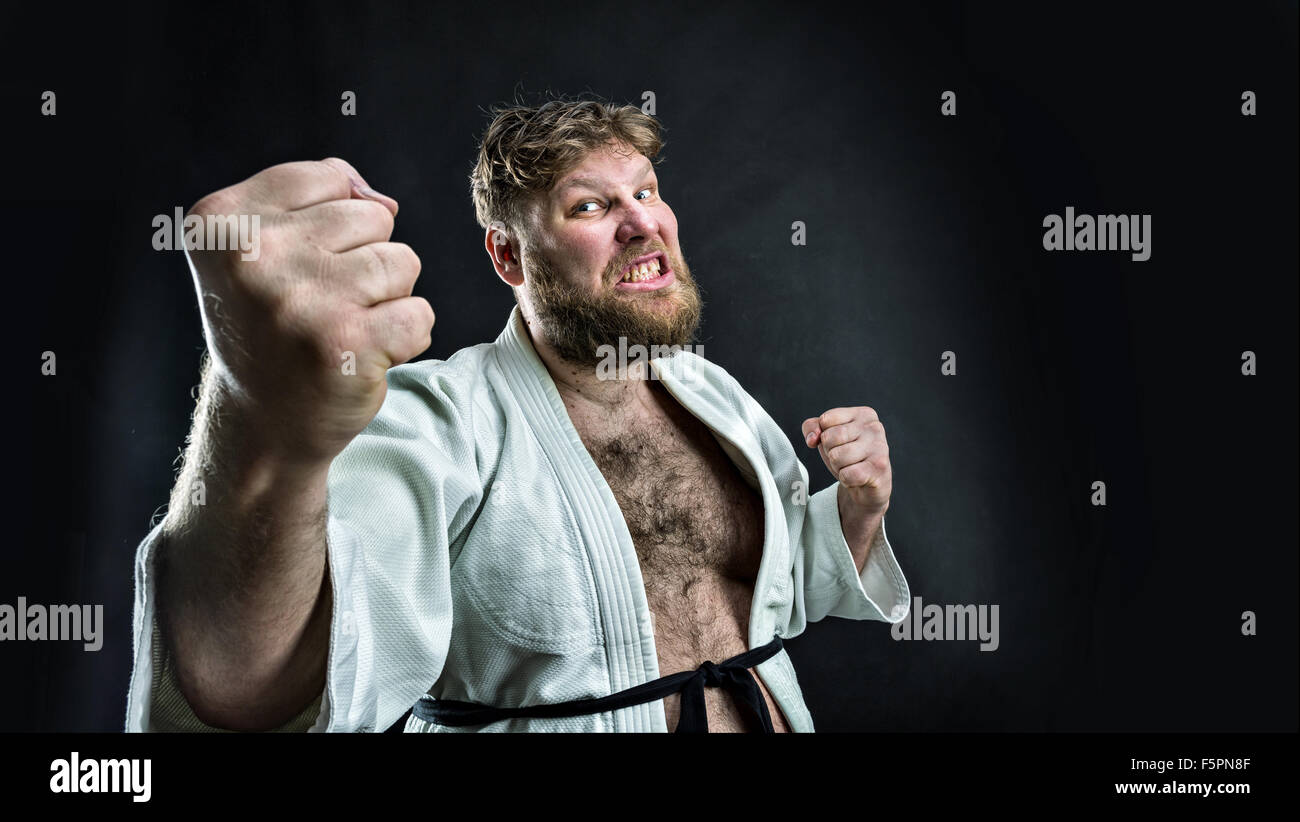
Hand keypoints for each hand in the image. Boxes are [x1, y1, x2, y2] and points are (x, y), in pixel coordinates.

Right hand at [183, 157, 432, 463]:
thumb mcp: (265, 248)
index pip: (330, 177)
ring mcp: (302, 298)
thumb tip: (384, 200)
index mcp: (222, 221)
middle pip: (373, 217)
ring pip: (402, 261)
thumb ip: (320, 199)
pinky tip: (365, 355)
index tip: (296, 271)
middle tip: (321, 307)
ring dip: (388, 298)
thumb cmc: (273, 325)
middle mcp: (254, 255)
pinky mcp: (347, 342)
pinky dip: (407, 337)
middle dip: (364, 261)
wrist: (261, 423)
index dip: (333, 227)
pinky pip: (420, 313)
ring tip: (343, 328)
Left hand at [801, 406, 891, 516]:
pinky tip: (857, 477)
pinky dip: (846, 479)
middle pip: (829, 438)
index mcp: (863, 414)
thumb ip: (812, 427)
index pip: (825, 420)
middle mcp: (874, 427)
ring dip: (837, 467)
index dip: (824, 436)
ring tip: (851, 467)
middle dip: (830, 452)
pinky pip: (847, 475)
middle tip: (844, 458)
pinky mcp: (879, 468)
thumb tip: (812, 438)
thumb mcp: (828, 437)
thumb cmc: (848, 456)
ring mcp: (879, 447)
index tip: (838, 443)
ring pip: (836, 457)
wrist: (868, 485)